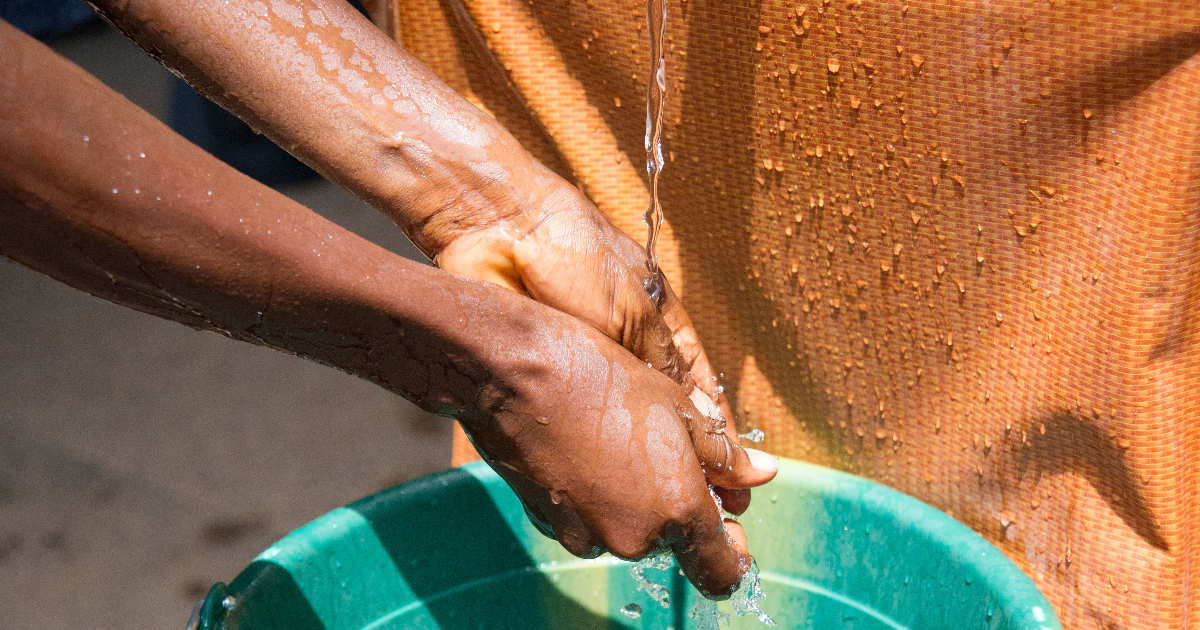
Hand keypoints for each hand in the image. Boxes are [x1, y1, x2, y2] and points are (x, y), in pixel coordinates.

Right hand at [456, 296, 777, 596]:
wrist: (518, 373)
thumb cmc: (603, 381)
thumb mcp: (678, 408)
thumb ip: (723, 454)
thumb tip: (763, 475)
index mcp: (677, 511)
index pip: (721, 573)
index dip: (733, 556)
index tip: (733, 531)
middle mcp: (634, 538)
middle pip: (672, 542)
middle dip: (676, 505)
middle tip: (667, 449)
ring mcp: (587, 535)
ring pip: (629, 530)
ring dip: (634, 500)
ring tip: (621, 440)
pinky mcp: (549, 525)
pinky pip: (589, 521)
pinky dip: (596, 497)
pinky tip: (586, 449)